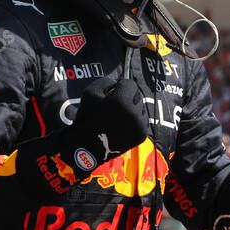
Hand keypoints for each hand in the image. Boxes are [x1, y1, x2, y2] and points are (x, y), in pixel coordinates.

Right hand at [17, 77, 148, 196]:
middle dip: (127, 96)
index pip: (130, 84)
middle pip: (137, 95)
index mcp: (122, 102)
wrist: (87, 148)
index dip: (120, 86)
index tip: (112, 93)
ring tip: (118, 116)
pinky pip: (142, 119)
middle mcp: (135, 114)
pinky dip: (134, 119)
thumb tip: (119, 83)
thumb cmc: (87, 118)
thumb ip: (106, 81)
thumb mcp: (90, 92)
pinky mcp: (142, 136)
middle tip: (114, 105)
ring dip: (132, 108)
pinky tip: (123, 124)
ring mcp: (140, 126)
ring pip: (141, 107)